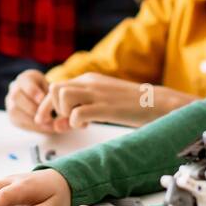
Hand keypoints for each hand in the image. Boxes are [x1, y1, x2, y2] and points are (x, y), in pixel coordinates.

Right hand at [5, 69, 55, 131]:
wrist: (42, 101)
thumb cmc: (50, 93)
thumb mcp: (52, 89)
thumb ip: (52, 94)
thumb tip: (53, 104)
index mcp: (25, 78)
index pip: (24, 82)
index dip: (32, 91)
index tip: (42, 99)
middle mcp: (14, 88)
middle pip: (16, 95)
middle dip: (32, 107)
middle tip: (47, 116)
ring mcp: (10, 102)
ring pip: (14, 110)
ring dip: (32, 119)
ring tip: (48, 124)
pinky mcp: (12, 116)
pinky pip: (18, 121)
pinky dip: (32, 126)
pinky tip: (44, 128)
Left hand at [33, 73, 195, 130]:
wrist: (158, 103)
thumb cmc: (130, 105)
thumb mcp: (102, 101)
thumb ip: (80, 108)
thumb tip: (57, 124)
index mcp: (89, 79)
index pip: (55, 86)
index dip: (48, 105)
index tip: (50, 121)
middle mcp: (90, 83)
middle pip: (54, 89)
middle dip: (53, 109)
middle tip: (64, 123)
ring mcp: (98, 94)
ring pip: (62, 97)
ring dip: (64, 113)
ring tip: (77, 122)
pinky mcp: (106, 108)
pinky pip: (78, 114)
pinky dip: (76, 123)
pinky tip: (88, 126)